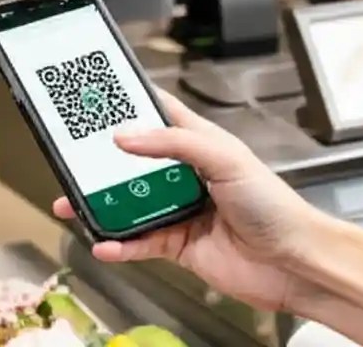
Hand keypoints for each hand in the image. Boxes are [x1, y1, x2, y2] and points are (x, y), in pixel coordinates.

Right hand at [53, 89, 324, 311]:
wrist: (294, 263)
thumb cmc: (275, 205)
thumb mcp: (225, 159)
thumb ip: (174, 144)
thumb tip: (126, 136)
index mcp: (198, 143)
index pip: (156, 114)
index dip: (126, 105)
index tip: (93, 99)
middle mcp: (184, 174)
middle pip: (131, 163)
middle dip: (99, 161)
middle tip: (68, 157)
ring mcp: (178, 210)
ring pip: (127, 204)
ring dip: (99, 206)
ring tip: (71, 204)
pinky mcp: (176, 245)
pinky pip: (138, 243)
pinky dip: (118, 245)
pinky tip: (104, 243)